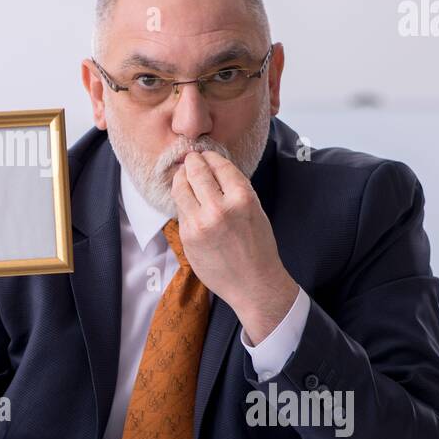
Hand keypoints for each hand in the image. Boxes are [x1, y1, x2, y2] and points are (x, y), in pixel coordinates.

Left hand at [171, 150, 298, 344]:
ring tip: (182, 175)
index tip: (205, 154)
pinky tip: (186, 199)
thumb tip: (212, 168)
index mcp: (243, 198)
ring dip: (180, 178)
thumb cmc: (258, 246)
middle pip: (196, 172)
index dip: (210, 157)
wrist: (253, 284)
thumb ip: (234, 189)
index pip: (219, 165)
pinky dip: (182, 201)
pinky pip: (180, 210)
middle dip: (191, 161)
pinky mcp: (188, 236)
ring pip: (181, 188)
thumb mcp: (255, 210)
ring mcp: (200, 223)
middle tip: (190, 158)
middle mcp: (219, 208)